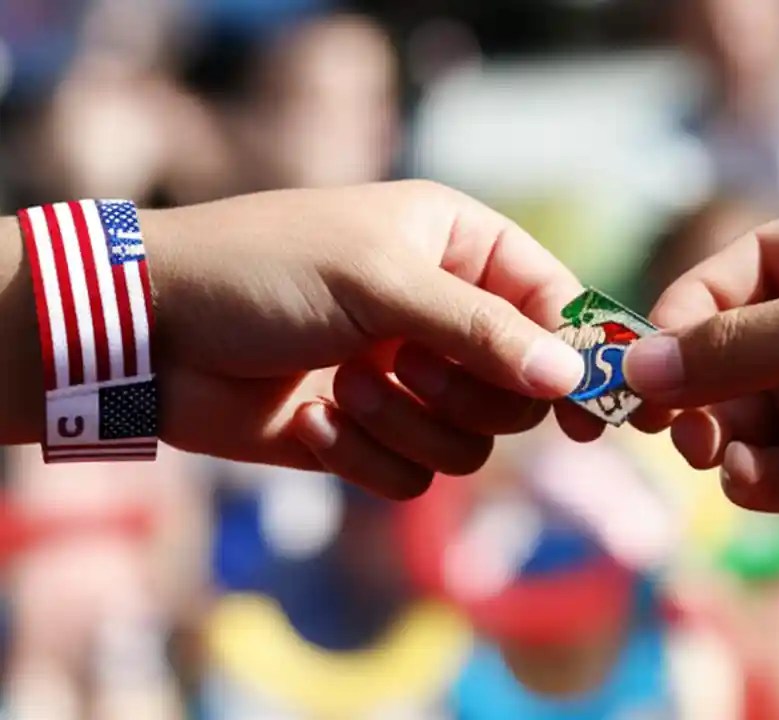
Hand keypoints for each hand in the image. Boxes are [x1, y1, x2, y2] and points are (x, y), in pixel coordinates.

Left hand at [139, 182, 586, 497]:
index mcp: (459, 248)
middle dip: (465, 392)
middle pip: (522, 389)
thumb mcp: (381, 282)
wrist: (150, 333)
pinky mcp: (369, 434)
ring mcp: (408, 378)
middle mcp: (444, 314)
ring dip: (406, 423)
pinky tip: (307, 416)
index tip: (588, 404)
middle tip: (412, 366)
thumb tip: (571, 375)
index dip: (578, 352)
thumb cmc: (263, 272)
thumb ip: (482, 330)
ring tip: (344, 386)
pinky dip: (361, 454)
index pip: (554, 303)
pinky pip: (413, 476)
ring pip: (471, 443)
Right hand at [625, 196, 778, 550]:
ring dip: (722, 434)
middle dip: (698, 384)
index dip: (688, 311)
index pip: (742, 270)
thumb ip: (736, 344)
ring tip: (714, 453)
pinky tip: (752, 481)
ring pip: (753, 413)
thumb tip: (638, 365)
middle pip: (737, 347)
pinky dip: (758, 477)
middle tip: (663, 423)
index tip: (644, 359)